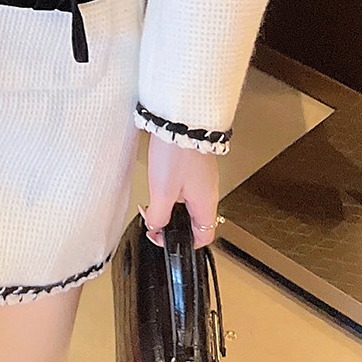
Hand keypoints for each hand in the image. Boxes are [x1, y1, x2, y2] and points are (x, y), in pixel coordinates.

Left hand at [144, 135, 220, 249]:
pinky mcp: (195, 163)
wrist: (180, 118)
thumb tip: (155, 227)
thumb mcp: (162, 191)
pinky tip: (160, 181)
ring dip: (170, 205)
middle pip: (194, 220)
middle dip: (173, 223)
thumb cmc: (176, 153)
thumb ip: (159, 215)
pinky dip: (172, 189)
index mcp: (206, 204)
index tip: (162, 237)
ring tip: (153, 199)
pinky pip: (186, 185)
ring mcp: (203, 177)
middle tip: (153, 218)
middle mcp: (209, 192)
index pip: (203, 237)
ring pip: (188, 202)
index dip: (183, 243)